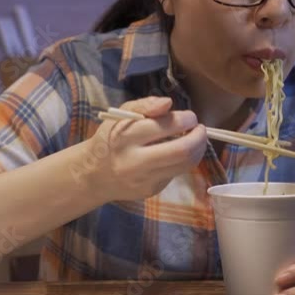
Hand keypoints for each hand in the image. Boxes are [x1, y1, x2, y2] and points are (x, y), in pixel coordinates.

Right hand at [80, 96, 206, 201]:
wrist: (95, 174)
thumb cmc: (111, 138)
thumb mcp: (121, 115)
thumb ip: (145, 105)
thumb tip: (168, 103)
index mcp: (126, 136)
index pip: (166, 126)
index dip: (186, 119)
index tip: (189, 117)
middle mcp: (135, 161)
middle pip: (182, 150)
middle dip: (199, 137)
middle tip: (200, 129)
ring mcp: (144, 179)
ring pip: (185, 165)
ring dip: (197, 150)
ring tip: (195, 140)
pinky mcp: (151, 191)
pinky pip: (176, 174)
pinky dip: (182, 161)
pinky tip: (176, 154)